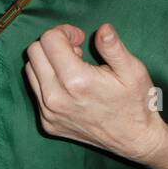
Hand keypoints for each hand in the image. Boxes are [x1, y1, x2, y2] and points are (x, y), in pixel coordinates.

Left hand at [23, 23, 167, 161]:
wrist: (134, 140)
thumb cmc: (136, 102)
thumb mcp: (133, 70)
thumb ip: (113, 47)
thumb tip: (102, 28)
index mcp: (76, 81)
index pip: (49, 40)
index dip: (65, 31)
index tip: (81, 37)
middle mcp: (56, 98)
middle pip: (34, 52)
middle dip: (54, 44)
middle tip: (77, 50)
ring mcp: (49, 113)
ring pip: (30, 71)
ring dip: (48, 62)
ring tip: (73, 67)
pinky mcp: (47, 124)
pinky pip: (36, 92)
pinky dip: (48, 81)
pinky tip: (71, 87)